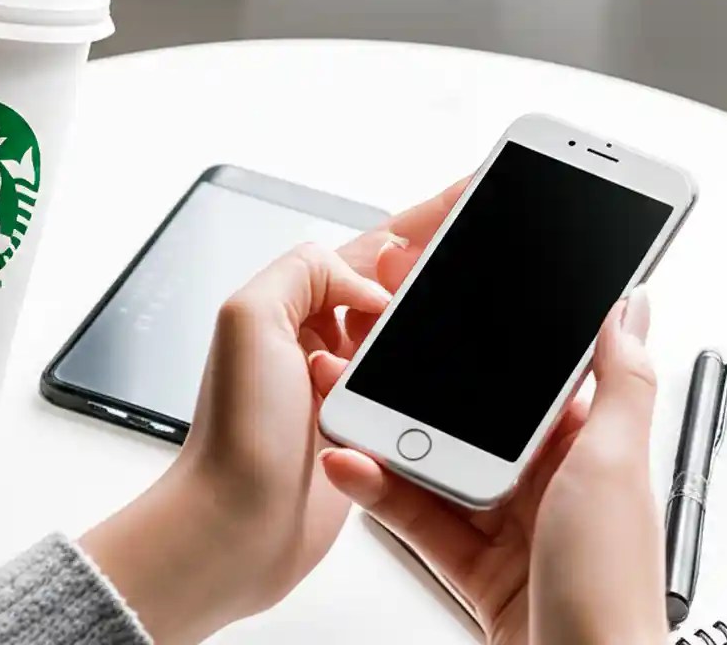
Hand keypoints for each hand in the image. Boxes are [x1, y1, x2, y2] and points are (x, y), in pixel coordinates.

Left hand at [79, 179, 467, 643]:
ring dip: (441, 317)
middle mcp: (319, 341)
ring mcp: (345, 387)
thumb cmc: (234, 437)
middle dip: (443, 258)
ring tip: (485, 292)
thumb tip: (369, 283)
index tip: (471, 195)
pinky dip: (438, 374)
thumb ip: (304, 271)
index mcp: (293, 304)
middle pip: (399, 285)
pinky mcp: (367, 433)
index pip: (371, 248)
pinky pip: (412, 390)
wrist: (233, 530)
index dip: (423, 219)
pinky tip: (466, 365)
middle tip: (493, 238)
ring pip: (411, 336)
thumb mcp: (249, 318)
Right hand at [315, 287, 667, 644]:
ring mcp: (515, 531)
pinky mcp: (480, 572)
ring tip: (351, 410)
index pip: (539, 384)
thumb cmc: (612, 589)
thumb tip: (629, 307)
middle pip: (480, 425)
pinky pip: (424, 521)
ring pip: (442, 470)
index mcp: (596, 452)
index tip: (448, 316)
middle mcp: (557, 487)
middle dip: (426, 395)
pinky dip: (385, 496)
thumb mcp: (617, 465)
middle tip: (377, 361)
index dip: (495, 350)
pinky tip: (357, 468)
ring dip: (392, 445)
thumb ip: (620, 381)